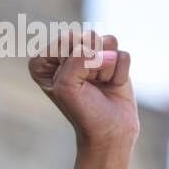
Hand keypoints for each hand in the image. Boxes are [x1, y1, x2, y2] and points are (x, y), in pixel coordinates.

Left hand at [29, 30, 138, 153]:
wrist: (108, 131)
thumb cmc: (82, 111)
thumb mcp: (66, 85)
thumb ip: (77, 56)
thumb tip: (105, 47)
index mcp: (46, 61)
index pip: (62, 41)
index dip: (68, 63)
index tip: (68, 84)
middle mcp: (69, 54)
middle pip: (86, 37)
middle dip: (90, 64)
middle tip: (86, 85)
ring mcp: (93, 55)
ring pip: (107, 42)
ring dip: (106, 68)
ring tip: (99, 84)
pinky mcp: (114, 59)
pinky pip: (123, 55)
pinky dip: (119, 74)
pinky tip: (112, 85)